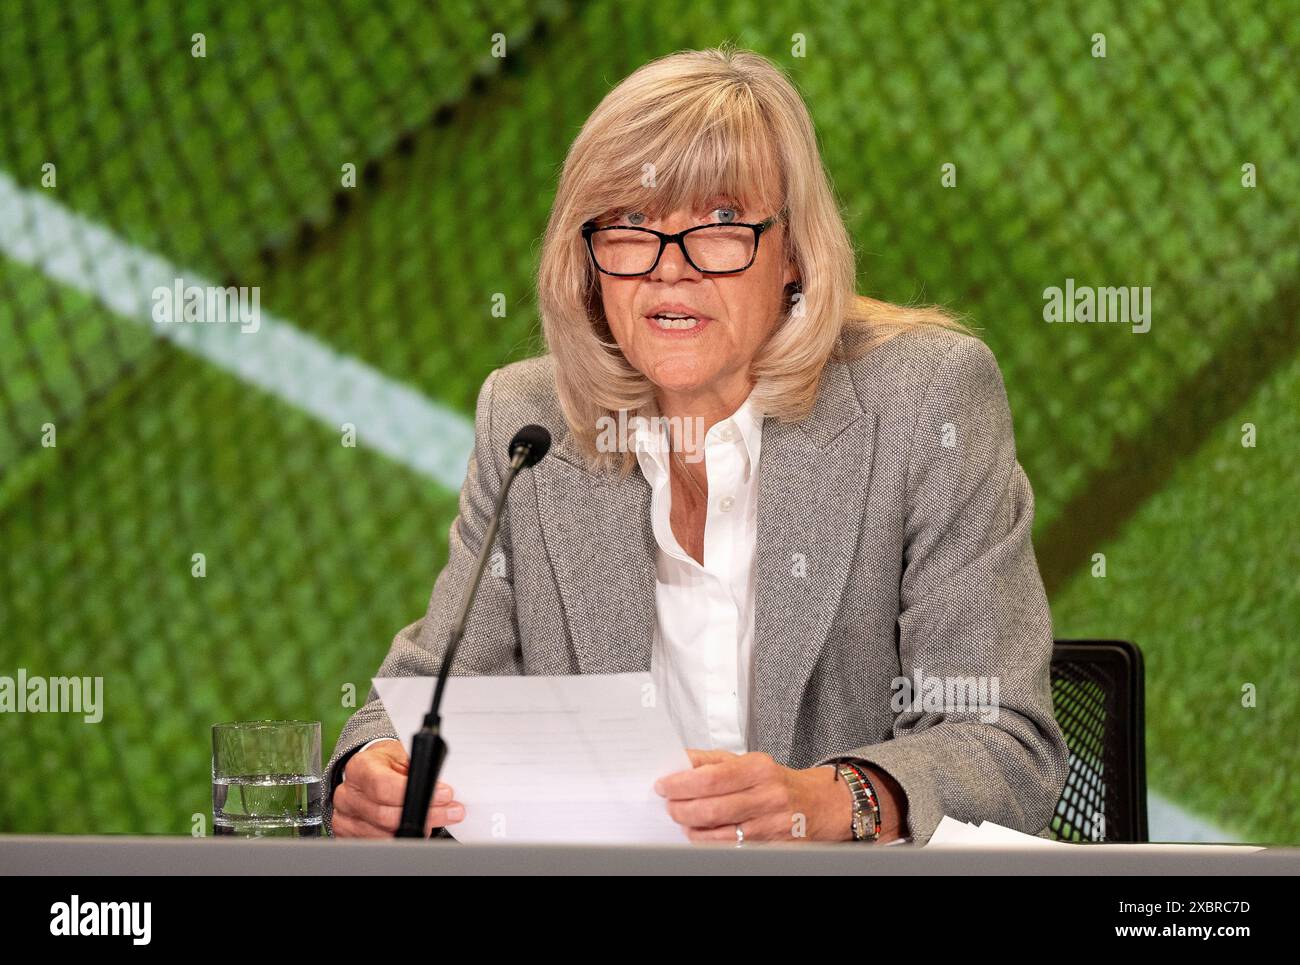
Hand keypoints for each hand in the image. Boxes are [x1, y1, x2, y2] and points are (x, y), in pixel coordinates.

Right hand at [331, 740, 464, 837]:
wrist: (368, 769)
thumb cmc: (386, 761)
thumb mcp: (402, 755)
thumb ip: (418, 770)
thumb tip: (441, 788)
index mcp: (359, 768)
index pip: (384, 786)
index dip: (416, 793)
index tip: (445, 795)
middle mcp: (348, 794)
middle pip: (386, 815)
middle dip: (425, 815)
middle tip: (451, 811)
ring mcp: (345, 816)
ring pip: (384, 833)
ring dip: (416, 830)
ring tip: (437, 820)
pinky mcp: (348, 832)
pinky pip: (378, 842)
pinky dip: (401, 838)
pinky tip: (417, 830)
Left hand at [654, 749, 854, 842]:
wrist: (819, 805)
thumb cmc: (778, 782)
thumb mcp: (748, 761)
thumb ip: (711, 760)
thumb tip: (678, 760)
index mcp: (758, 769)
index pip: (712, 777)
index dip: (682, 783)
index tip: (664, 785)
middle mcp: (767, 796)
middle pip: (712, 808)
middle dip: (681, 809)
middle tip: (669, 806)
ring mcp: (770, 825)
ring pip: (719, 833)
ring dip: (692, 828)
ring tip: (683, 820)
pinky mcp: (771, 846)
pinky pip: (732, 847)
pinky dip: (709, 842)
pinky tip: (701, 834)